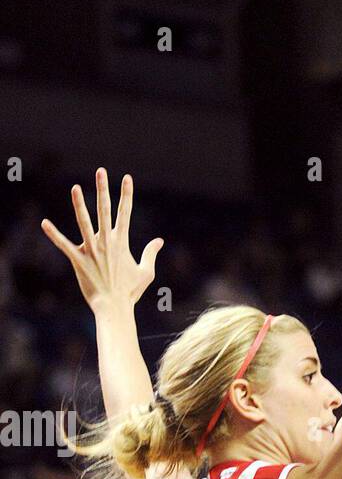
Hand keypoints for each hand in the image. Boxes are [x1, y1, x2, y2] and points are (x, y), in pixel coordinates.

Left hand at [41, 169, 162, 313]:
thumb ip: (151, 254)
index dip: (126, 194)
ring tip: (75, 188)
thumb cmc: (130, 292)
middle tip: (101, 171)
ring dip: (79, 205)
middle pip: (105, 211)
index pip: (125, 213)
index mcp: (122, 243)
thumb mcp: (146, 273)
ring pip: (84, 223)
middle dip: (103, 190)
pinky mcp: (78, 261)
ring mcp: (91, 251)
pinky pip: (64, 245)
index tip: (127, 178)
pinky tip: (44, 223)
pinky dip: (54, 234)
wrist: (114, 307)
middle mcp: (106, 243)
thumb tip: (160, 241)